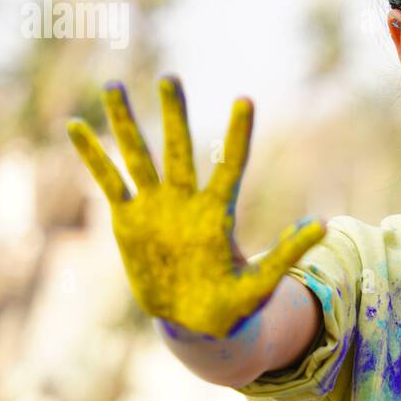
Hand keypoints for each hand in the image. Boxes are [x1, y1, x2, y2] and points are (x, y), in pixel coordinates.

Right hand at [66, 76, 323, 337]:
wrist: (195, 322)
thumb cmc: (233, 303)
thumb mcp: (262, 282)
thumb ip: (287, 252)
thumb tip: (324, 224)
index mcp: (218, 212)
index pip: (231, 164)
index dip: (238, 134)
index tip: (245, 100)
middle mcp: (185, 200)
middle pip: (178, 149)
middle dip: (174, 115)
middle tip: (171, 78)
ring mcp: (155, 206)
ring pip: (138, 156)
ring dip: (125, 122)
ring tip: (113, 85)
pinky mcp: (128, 219)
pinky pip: (108, 181)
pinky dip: (92, 156)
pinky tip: (76, 126)